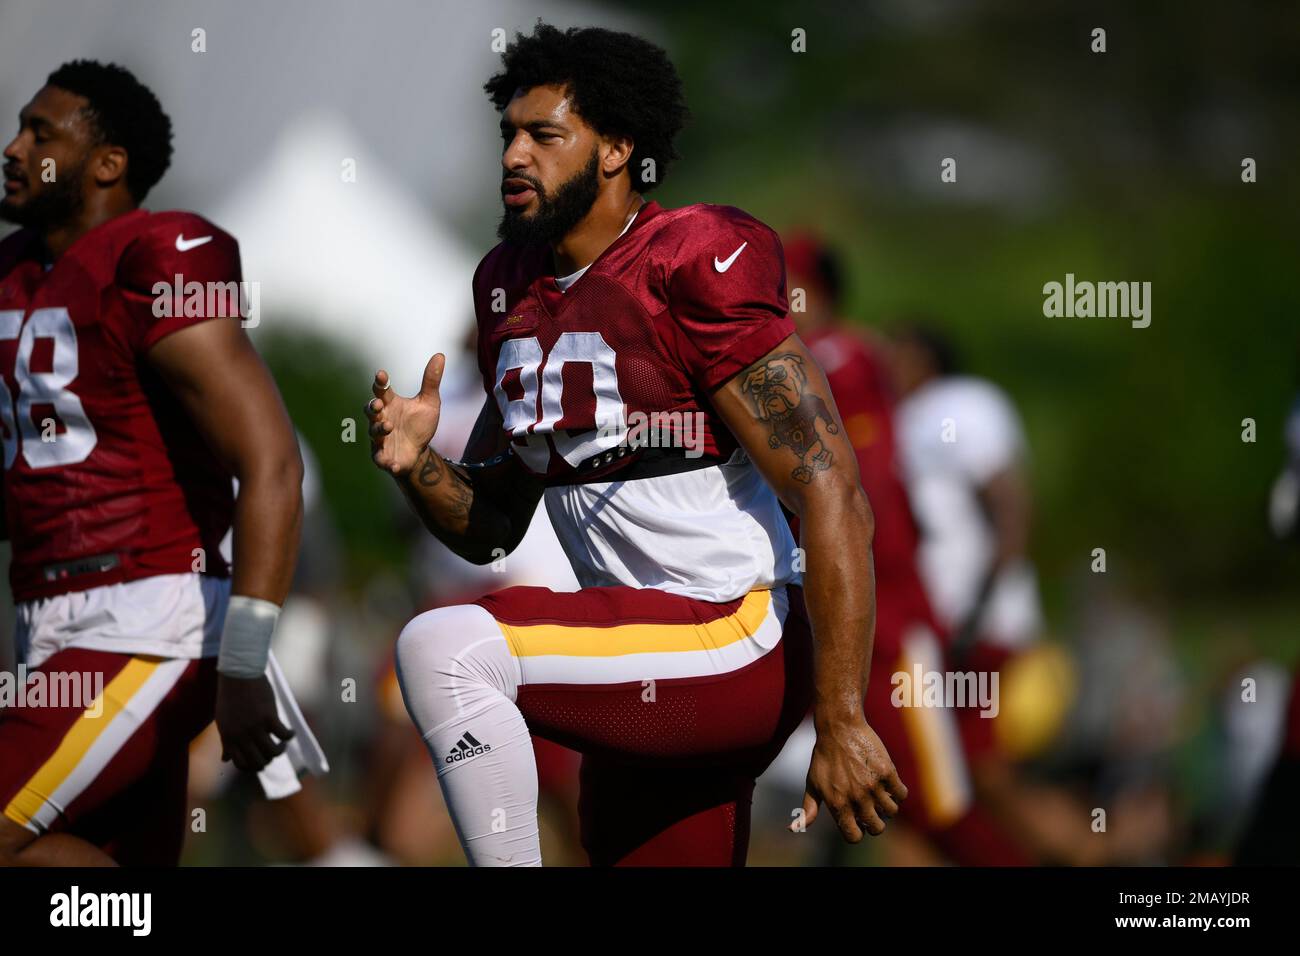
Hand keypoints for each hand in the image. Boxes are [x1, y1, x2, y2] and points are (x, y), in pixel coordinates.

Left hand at [215, 674, 293, 772]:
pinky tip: (291, 732)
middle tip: (273, 751)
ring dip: (281, 750)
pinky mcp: (268, 717)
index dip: (253, 766)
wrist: (238, 675)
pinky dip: (290, 735)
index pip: (241, 763)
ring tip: (283, 743)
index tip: (261, 760)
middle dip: (268, 760)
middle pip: (259, 761)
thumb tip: (225, 759)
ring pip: (273, 752)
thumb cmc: (230, 696)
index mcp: (229, 738)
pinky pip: (283, 734)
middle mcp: (241, 736)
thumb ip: (226, 741)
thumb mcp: (223, 721)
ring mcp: (255, 727)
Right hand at [367, 354, 444, 475]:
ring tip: (389, 426)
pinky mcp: (383, 457)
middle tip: (378, 404)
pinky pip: (381, 459)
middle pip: (370, 410)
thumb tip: (440, 355)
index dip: (380, 382)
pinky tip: (394, 465)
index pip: (381, 390)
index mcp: (391, 403)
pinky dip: (387, 462)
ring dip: (380, 429)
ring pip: (374, 432)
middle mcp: (382, 418)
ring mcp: (380, 438)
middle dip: (372, 407)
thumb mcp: (429, 402)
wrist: (419, 452)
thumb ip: (431, 380)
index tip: (381, 374)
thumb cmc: (420, 424)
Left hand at [796, 714, 906, 840]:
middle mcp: (856, 797)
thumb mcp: (812, 783)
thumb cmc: (824, 756)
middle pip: (877, 828)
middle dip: (875, 823)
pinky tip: (888, 783)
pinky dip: (897, 792)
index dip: (857, 832)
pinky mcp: (887, 771)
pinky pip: (902, 794)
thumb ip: (808, 809)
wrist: (839, 727)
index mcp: (838, 804)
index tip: (858, 822)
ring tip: (879, 793)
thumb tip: (793, 829)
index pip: (854, 837)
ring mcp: (873, 785)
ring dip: (887, 806)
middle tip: (872, 809)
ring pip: (891, 811)